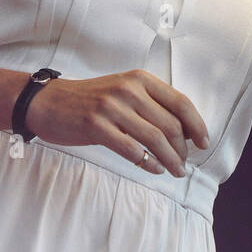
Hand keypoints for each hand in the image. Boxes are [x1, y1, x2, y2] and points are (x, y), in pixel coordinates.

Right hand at [24, 68, 209, 177]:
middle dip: (183, 149)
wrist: (48, 102)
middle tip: (185, 164)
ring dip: (170, 160)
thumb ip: (150, 104)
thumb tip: (184, 131)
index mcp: (139, 79)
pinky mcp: (97, 126)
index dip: (197, 125)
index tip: (204, 143)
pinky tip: (153, 169)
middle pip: (171, 124)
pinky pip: (132, 149)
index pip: (180, 102)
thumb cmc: (89, 100)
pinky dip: (148, 163)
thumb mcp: (123, 91)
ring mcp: (112, 107)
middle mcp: (129, 90)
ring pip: (155, 138)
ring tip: (175, 171)